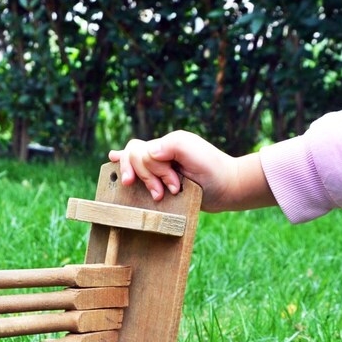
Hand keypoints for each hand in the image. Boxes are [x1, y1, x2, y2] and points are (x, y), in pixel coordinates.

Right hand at [107, 131, 274, 211]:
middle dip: (147, 177)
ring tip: (160, 196)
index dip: (152, 169)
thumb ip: (169, 145)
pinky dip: (125, 170)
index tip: (173, 184)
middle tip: (164, 192)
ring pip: (132, 169)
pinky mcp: (158, 185)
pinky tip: (115, 166)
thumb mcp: (192, 149)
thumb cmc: (211, 167)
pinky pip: (137, 178)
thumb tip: (146, 153)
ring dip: (145, 183)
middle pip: (133, 159)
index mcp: (164, 145)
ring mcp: (157, 170)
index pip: (138, 151)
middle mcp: (158, 155)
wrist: (226, 189)